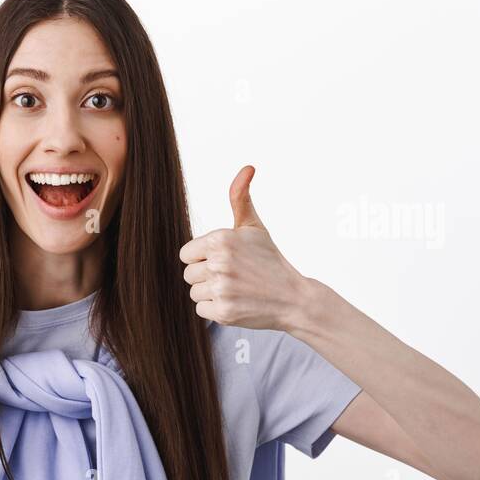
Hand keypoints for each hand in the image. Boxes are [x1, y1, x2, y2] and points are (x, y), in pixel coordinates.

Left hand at [179, 165, 311, 331]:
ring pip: (194, 293)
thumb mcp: (254, 227)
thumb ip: (240, 198)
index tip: (224, 260)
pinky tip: (236, 302)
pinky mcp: (223, 312)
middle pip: (188, 274)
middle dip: (206, 276)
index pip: (186, 254)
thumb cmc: (269, 260)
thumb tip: (247, 167)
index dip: (203, 258)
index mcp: (220, 239)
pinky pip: (201, 310)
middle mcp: (219, 263)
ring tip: (236, 289)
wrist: (293, 297)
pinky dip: (216, 310)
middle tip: (233, 276)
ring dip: (211, 294)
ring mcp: (221, 288)